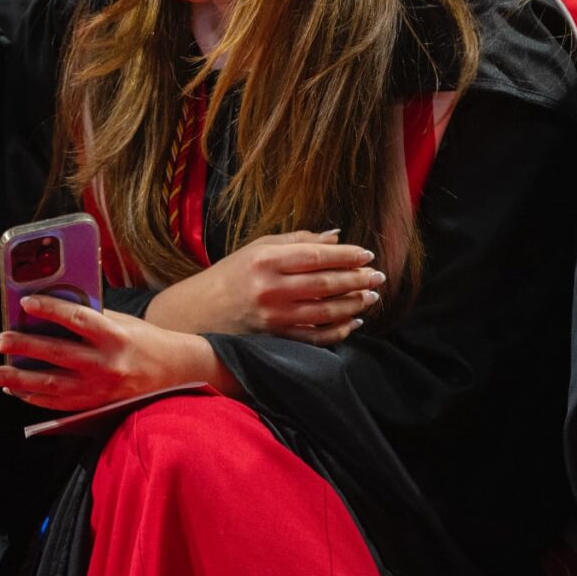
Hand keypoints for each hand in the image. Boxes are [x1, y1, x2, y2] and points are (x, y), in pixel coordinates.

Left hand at [0, 296, 222, 413]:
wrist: (176, 374)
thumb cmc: (146, 341)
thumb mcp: (123, 322)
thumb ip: (91, 317)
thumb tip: (52, 311)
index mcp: (115, 337)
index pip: (77, 319)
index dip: (50, 310)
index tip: (25, 303)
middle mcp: (107, 365)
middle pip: (58, 355)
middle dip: (24, 348)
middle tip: (0, 341)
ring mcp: (100, 390)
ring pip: (52, 386)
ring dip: (19, 381)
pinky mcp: (96, 407)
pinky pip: (59, 405)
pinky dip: (34, 398)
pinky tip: (15, 391)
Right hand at [144, 230, 382, 344]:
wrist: (198, 312)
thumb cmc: (230, 275)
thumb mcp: (258, 248)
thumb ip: (297, 241)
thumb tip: (336, 236)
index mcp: (266, 260)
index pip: (317, 256)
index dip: (347, 255)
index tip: (368, 254)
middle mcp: (270, 288)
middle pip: (326, 283)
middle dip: (358, 279)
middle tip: (379, 276)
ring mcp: (273, 317)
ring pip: (326, 312)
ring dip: (354, 304)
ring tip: (371, 297)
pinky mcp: (275, 339)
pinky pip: (315, 337)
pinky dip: (339, 331)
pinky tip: (354, 322)